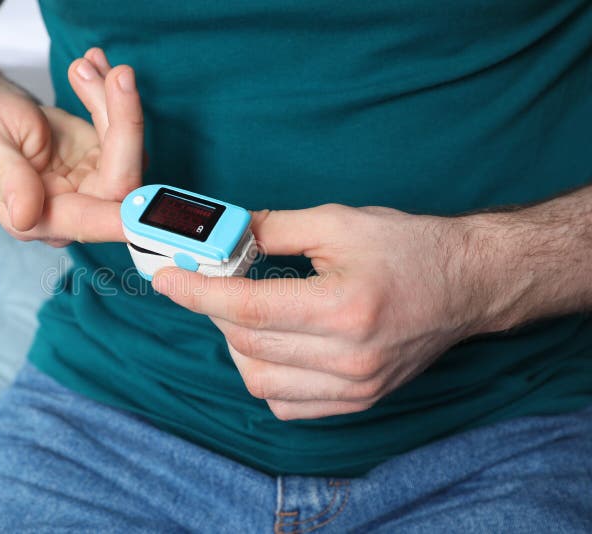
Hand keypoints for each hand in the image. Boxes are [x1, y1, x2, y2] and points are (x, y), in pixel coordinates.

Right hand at [0, 48, 143, 245]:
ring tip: (85, 62)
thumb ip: (6, 179)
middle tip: (118, 75)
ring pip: (127, 147)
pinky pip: (123, 128)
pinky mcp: (107, 158)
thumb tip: (24, 217)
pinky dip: (113, 93)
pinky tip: (96, 63)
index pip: (90, 222)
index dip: (121, 219)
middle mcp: (78, 207)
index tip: (148, 209)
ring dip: (112, 100)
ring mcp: (96, 183)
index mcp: (44, 219)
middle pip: (122, 177)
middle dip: (123, 122)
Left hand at [152, 204, 484, 419]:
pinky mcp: (358, 400)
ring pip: (259, 380)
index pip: (247, 308)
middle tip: (209, 280)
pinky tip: (270, 345)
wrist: (468, 284)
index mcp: (345, 307)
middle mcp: (349, 357)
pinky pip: (286, 404)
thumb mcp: (340, 222)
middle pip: (247, 343)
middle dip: (213, 309)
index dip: (197, 292)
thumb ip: (274, 229)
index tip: (166, 278)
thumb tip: (223, 235)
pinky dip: (264, 376)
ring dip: (235, 344)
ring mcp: (355, 386)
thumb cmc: (410, 247)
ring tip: (242, 311)